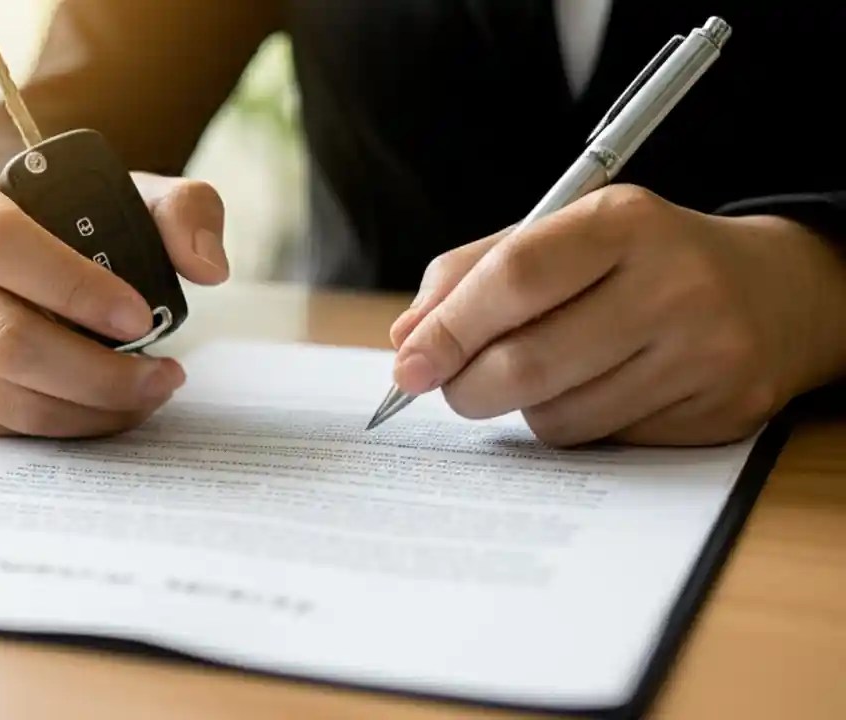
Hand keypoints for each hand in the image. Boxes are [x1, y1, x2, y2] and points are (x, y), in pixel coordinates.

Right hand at [0, 172, 228, 436]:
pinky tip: (110, 407)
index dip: (72, 287)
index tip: (139, 318)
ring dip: (94, 408)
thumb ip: (184, 210)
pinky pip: (6, 429)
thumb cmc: (72, 230)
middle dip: (99, 371)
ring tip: (150, 391)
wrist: (17, 266)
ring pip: (9, 397)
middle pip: (5, 339)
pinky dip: (71, 428)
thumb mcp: (130, 199)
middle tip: (163, 376)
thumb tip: (207, 266)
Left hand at [389, 184, 845, 446]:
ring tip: (546, 370)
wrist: (775, 293)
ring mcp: (703, 354)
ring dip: (523, 406)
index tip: (406, 365)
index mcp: (624, 222)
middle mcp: (674, 285)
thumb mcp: (567, 235)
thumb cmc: (642, 261)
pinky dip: (574, 423)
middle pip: (527, 362)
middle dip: (466, 386)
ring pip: (557, 415)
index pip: (514, 278)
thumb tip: (407, 338)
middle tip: (450, 385)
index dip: (448, 329)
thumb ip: (476, 273)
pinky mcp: (719, 413)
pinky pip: (601, 441)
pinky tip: (599, 388)